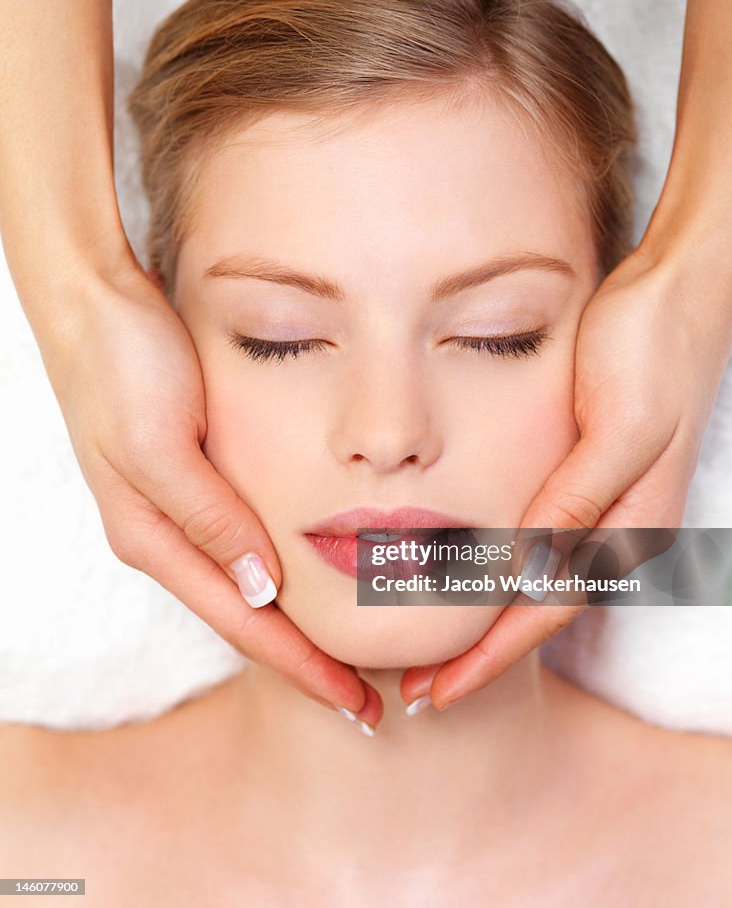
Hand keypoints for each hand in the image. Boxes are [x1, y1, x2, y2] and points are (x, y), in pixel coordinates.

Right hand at [35, 256, 381, 726]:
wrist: (90, 301)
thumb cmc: (122, 366)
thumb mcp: (163, 444)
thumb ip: (210, 519)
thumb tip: (261, 591)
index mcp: (154, 537)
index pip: (244, 624)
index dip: (302, 669)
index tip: (356, 704)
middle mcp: (165, 534)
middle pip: (247, 618)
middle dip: (306, 662)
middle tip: (367, 698)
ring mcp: (176, 508)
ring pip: (248, 586)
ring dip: (297, 625)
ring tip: (350, 650)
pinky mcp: (191, 476)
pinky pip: (244, 543)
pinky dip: (283, 573)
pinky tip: (310, 576)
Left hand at [401, 241, 731, 711]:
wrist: (678, 288)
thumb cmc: (651, 349)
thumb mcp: (616, 426)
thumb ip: (577, 502)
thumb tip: (529, 577)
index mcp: (633, 524)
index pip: (547, 610)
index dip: (491, 656)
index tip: (440, 692)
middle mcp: (623, 526)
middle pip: (541, 609)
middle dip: (483, 654)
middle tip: (424, 691)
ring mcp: (611, 502)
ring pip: (540, 581)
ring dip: (490, 620)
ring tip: (438, 648)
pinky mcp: (595, 473)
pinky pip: (543, 542)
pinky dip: (502, 570)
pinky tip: (473, 575)